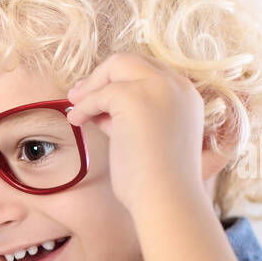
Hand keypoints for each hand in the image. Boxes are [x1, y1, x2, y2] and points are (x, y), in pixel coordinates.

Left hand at [65, 52, 208, 214]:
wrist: (166, 199)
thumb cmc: (157, 182)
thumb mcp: (150, 139)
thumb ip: (132, 118)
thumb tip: (101, 109)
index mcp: (187, 96)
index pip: (149, 72)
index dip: (121, 82)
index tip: (100, 99)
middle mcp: (177, 86)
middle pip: (132, 61)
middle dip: (103, 75)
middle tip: (79, 94)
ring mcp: (158, 87)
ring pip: (117, 65)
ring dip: (92, 87)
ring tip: (75, 107)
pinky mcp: (134, 97)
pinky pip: (100, 93)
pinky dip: (84, 105)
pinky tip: (76, 120)